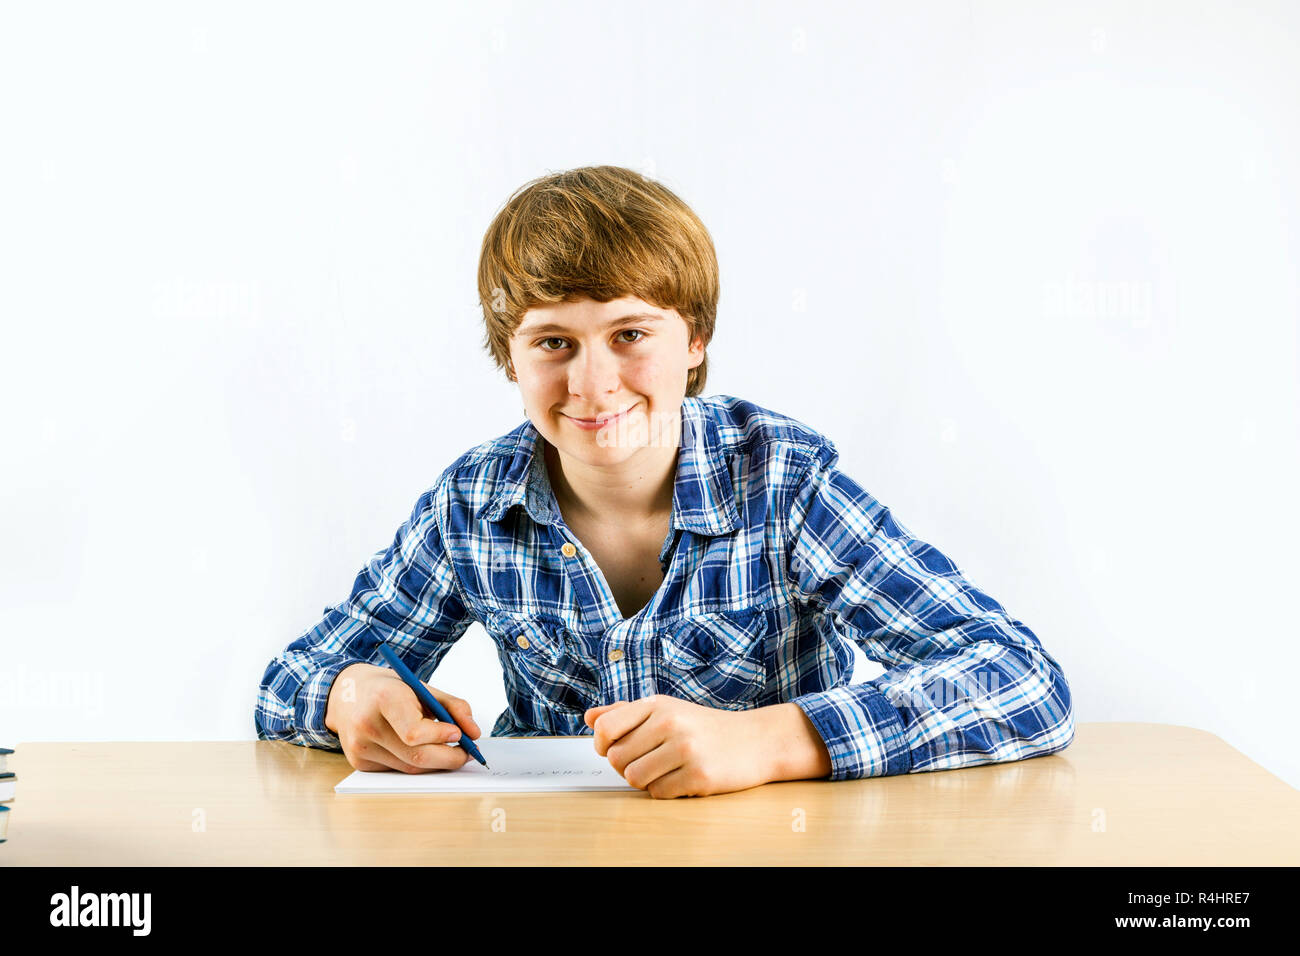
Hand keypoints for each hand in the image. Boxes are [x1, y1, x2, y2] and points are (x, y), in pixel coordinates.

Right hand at [325, 662, 481, 772]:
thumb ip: (453, 706)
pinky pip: (398, 770)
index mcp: (384, 699)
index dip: (440, 737)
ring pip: (410, 768)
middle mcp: (367, 725)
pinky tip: (420, 750)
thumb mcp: (421, 686)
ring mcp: (360, 747)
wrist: (346, 693)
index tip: (459, 734)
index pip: (414, 732)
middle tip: (467, 753)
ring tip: (449, 750)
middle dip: (449, 758)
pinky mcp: (359, 762)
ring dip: (436, 763)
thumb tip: (474, 733)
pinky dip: (416, 764)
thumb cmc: (390, 688)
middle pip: (416, 756)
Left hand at [583, 694, 772, 798]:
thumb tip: (589, 717)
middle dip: (627, 766)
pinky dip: (665, 791)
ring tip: (665, 770)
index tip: (612, 748)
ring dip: (645, 780)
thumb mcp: (666, 709)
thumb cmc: (705, 727)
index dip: (602, 744)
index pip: (606, 727)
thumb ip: (625, 712)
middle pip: (617, 759)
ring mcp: (685, 749)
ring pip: (634, 778)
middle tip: (648, 761)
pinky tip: (682, 778)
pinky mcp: (698, 775)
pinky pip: (658, 793)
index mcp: (657, 704)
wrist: (755, 740)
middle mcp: (669, 723)